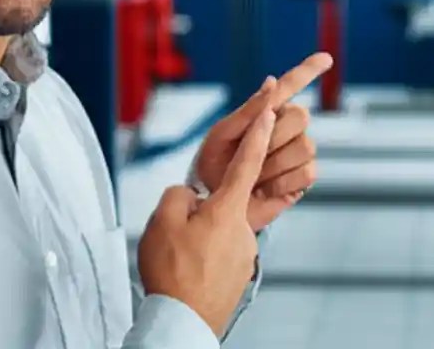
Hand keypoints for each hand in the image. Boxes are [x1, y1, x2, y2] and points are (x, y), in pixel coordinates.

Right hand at [138, 102, 277, 336]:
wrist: (182, 324)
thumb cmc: (172, 272)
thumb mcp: (162, 221)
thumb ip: (178, 195)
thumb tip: (189, 196)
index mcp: (227, 210)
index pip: (246, 162)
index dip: (257, 133)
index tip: (270, 109)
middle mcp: (244, 229)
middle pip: (223, 202)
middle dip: (201, 209)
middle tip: (177, 234)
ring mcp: (245, 253)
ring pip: (219, 230)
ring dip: (201, 237)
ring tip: (180, 259)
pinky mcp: (241, 273)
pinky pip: (222, 253)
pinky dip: (206, 256)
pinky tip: (190, 271)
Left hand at [193, 53, 332, 231]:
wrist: (214, 202)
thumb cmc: (213, 164)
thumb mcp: (222, 134)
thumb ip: (248, 110)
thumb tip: (271, 80)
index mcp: (265, 110)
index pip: (290, 85)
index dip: (308, 70)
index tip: (326, 58)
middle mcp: (287, 127)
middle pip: (300, 116)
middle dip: (271, 138)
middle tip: (249, 156)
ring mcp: (298, 152)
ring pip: (305, 147)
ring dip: (274, 165)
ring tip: (254, 176)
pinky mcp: (303, 177)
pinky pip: (307, 173)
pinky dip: (283, 183)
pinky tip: (266, 188)